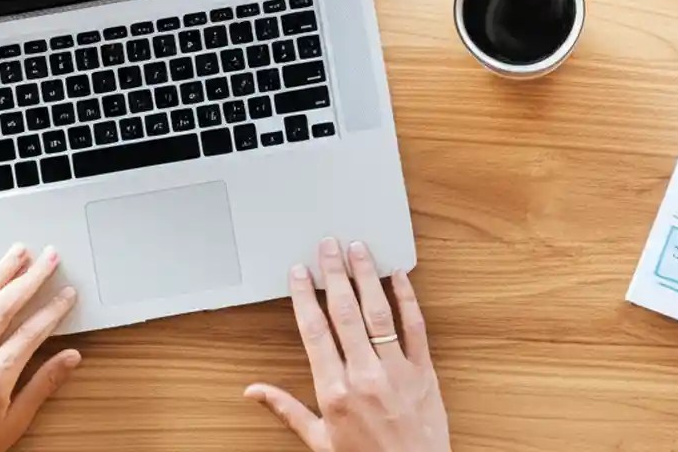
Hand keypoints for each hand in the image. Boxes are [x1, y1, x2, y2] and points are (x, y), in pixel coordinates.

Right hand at [245, 239, 450, 451]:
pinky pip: (416, 327)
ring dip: (367, 276)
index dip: (304, 296)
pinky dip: (407, 299)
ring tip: (358, 249)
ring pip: (379, 313)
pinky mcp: (425, 371)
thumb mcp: (319, 442)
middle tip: (328, 245)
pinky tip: (398, 275)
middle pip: (345, 313)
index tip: (298, 271)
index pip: (314, 331)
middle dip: (334, 274)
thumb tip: (252, 391)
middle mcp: (364, 376)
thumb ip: (286, 409)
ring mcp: (397, 371)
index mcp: (334, 392)